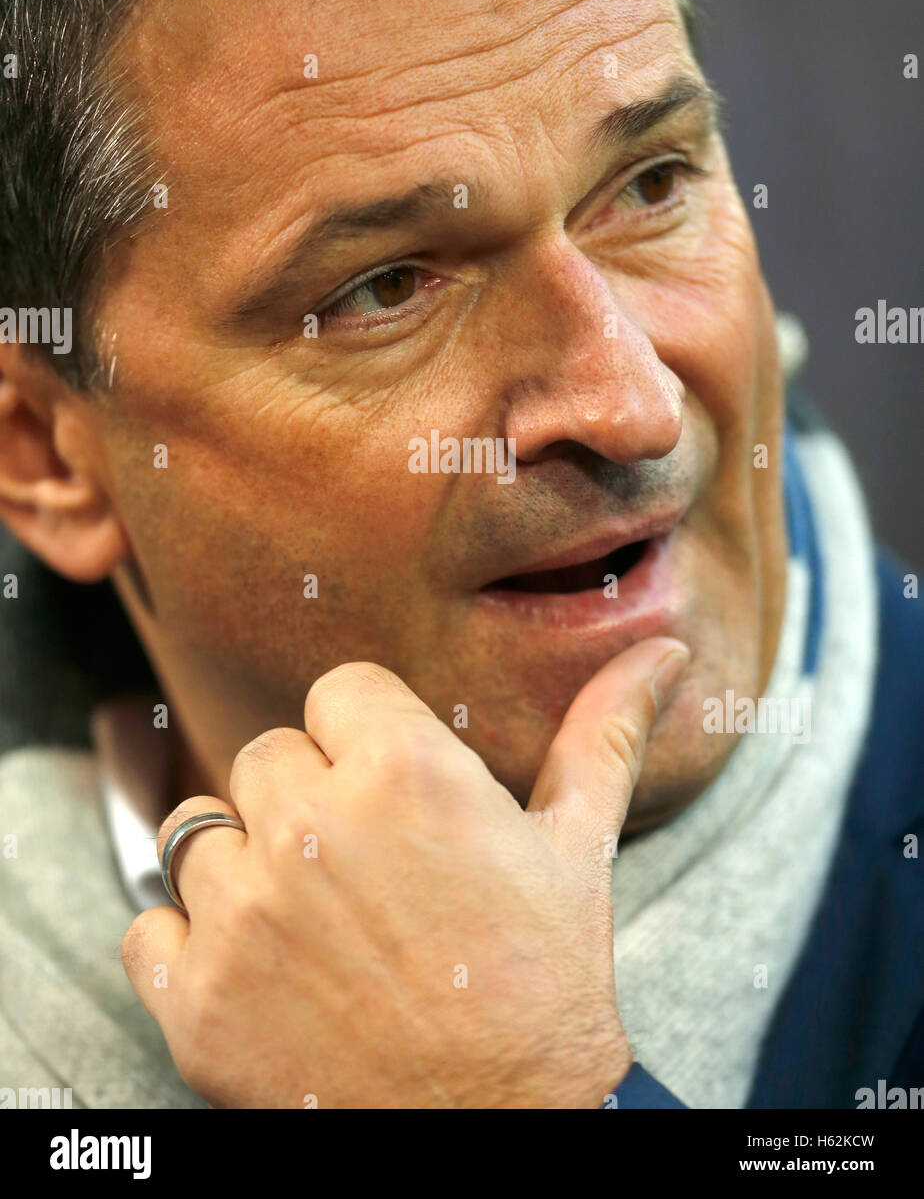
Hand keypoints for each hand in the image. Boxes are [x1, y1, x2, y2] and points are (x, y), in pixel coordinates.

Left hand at [121, 637, 689, 1107]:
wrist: (503, 1133)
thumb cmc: (544, 984)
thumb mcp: (577, 847)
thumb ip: (604, 733)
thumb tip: (666, 654)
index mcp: (404, 770)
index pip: (335, 691)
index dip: (367, 742)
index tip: (394, 795)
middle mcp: (311, 829)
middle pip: (266, 757)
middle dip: (308, 802)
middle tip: (366, 874)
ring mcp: (245, 918)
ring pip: (201, 834)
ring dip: (247, 873)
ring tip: (319, 927)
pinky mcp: (195, 1002)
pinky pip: (149, 927)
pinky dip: (191, 950)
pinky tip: (267, 977)